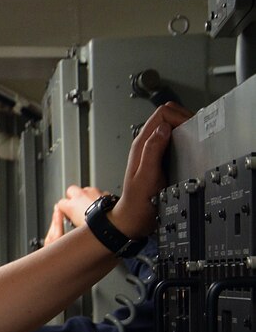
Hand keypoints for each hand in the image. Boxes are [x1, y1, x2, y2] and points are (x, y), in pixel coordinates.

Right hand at [44, 184, 104, 244]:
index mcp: (71, 206)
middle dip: (73, 197)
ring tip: (91, 207)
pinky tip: (101, 207)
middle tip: (77, 207)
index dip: (63, 209)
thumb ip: (70, 224)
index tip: (66, 214)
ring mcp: (93, 192)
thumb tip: (67, 226)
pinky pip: (99, 193)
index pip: (60, 204)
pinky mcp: (105, 192)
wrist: (115, 222)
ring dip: (87, 196)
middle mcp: (81, 195)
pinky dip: (99, 198)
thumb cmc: (97, 228)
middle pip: (71, 190)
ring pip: (86, 190)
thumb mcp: (76, 231)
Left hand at [109, 102, 192, 238]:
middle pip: (168, 116)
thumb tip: (163, 129)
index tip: (190, 128)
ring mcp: (153, 150)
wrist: (134, 218)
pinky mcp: (160, 158)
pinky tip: (190, 148)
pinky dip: (185, 138)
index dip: (179, 116)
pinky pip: (174, 139)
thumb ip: (152, 150)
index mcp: (141, 144)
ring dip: (185, 128)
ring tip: (194, 138)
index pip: (162, 113)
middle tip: (195, 132)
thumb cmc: (138, 201)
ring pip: (172, 126)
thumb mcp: (146, 176)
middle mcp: (146, 144)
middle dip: (184, 118)